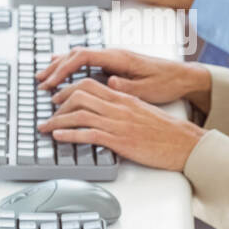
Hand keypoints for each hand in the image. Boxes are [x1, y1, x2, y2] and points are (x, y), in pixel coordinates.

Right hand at [37, 46, 210, 110]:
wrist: (183, 76)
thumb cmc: (167, 82)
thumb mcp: (148, 89)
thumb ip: (127, 87)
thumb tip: (108, 83)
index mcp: (119, 57)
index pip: (83, 57)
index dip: (64, 68)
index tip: (51, 81)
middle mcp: (114, 53)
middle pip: (76, 54)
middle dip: (56, 67)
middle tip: (40, 81)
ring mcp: (113, 57)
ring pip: (79, 56)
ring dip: (60, 65)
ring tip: (43, 76)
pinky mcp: (115, 63)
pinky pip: (87, 61)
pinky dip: (71, 65)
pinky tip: (62, 69)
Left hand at [37, 78, 204, 168]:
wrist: (183, 143)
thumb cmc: (165, 131)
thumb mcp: (141, 111)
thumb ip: (122, 106)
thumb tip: (105, 110)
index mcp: (123, 97)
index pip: (89, 84)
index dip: (68, 89)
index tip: (58, 97)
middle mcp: (118, 106)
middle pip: (80, 95)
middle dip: (59, 103)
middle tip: (48, 111)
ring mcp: (118, 122)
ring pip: (79, 114)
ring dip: (57, 120)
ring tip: (45, 127)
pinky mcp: (119, 140)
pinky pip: (88, 134)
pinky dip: (69, 135)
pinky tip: (58, 137)